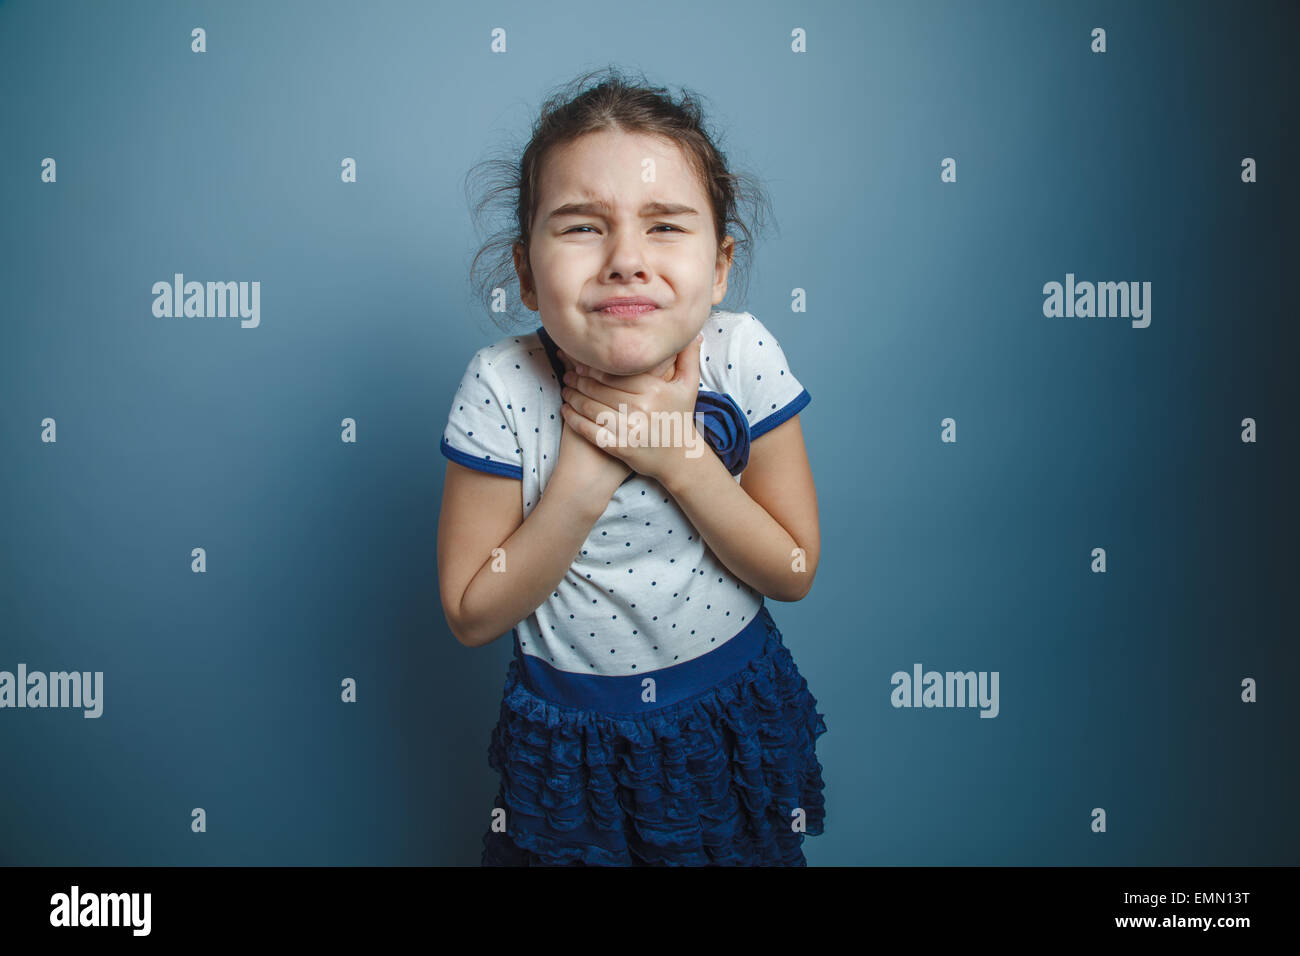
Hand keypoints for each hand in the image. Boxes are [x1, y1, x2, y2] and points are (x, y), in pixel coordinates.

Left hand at [558, 333, 704, 485]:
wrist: (679, 458)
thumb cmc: (680, 417)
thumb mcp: (689, 386)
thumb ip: (689, 357)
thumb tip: (692, 332)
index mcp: (654, 389)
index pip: (614, 372)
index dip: (592, 367)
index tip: (579, 363)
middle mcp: (640, 408)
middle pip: (599, 388)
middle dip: (578, 380)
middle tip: (567, 374)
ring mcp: (628, 429)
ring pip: (590, 407)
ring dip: (572, 397)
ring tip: (565, 389)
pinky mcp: (619, 446)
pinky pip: (588, 430)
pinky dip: (573, 419)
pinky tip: (566, 411)